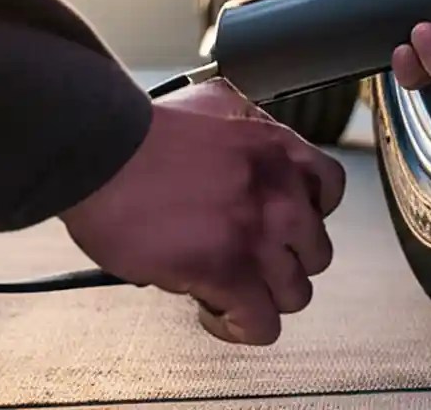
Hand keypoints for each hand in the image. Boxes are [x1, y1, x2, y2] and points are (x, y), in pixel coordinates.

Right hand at [58, 79, 344, 345]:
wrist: (101, 150)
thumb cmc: (142, 129)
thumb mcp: (215, 103)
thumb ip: (246, 123)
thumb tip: (245, 137)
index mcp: (282, 151)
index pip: (329, 192)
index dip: (306, 213)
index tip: (279, 223)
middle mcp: (283, 194)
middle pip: (315, 252)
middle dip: (282, 259)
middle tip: (245, 259)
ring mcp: (260, 237)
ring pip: (294, 294)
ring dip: (262, 297)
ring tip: (228, 291)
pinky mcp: (228, 274)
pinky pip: (261, 324)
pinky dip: (240, 328)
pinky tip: (212, 312)